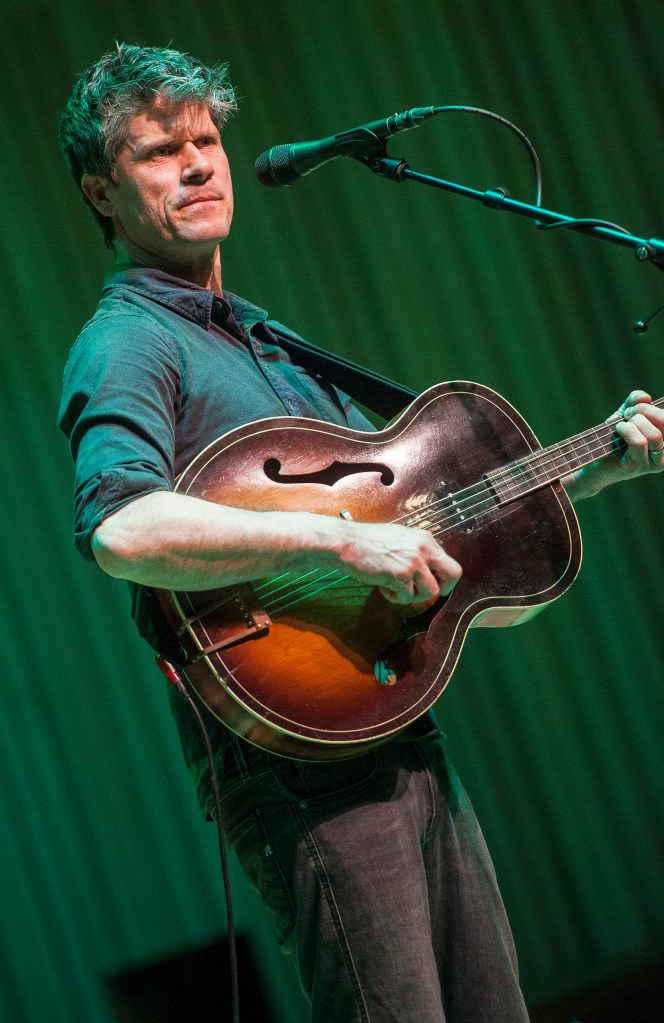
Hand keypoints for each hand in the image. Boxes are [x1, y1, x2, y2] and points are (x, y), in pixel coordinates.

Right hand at [338, 520, 461, 604]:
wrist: (346, 542)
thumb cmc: (367, 541)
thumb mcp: (400, 539)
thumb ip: (417, 552)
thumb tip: (428, 572)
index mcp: (425, 539)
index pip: (450, 562)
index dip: (443, 578)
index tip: (432, 584)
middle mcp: (424, 548)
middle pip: (453, 575)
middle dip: (441, 589)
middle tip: (424, 592)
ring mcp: (414, 562)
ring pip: (429, 592)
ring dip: (412, 595)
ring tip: (394, 586)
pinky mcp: (401, 575)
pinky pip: (406, 597)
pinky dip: (394, 596)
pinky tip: (382, 585)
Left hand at [602, 389, 663, 482]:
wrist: (597, 459)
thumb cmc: (615, 437)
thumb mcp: (626, 415)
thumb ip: (635, 402)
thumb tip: (645, 397)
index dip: (651, 408)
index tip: (633, 409)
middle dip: (644, 411)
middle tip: (627, 414)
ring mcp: (655, 462)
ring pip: (654, 435)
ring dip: (634, 423)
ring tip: (621, 425)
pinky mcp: (640, 466)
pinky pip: (639, 443)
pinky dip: (627, 431)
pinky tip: (618, 430)